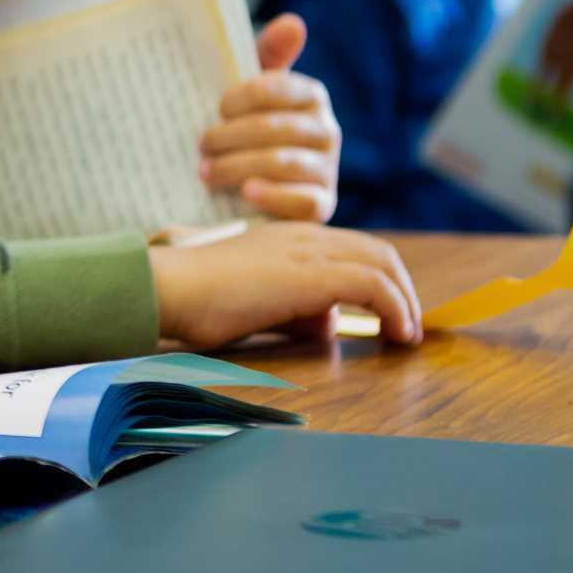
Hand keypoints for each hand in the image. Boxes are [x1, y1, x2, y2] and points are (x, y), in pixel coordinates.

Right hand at [147, 223, 421, 348]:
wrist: (166, 288)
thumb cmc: (194, 301)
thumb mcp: (255, 303)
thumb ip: (294, 309)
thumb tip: (329, 323)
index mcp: (286, 238)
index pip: (351, 248)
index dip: (380, 280)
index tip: (387, 315)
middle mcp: (302, 237)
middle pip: (377, 252)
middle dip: (402, 290)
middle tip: (406, 327)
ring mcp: (307, 252)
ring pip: (382, 262)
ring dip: (405, 301)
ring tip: (406, 335)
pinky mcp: (310, 275)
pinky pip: (372, 284)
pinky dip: (396, 308)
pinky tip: (396, 333)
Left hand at [199, 15, 343, 222]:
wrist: (251, 187)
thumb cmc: (247, 129)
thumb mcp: (251, 92)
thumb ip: (266, 55)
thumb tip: (293, 22)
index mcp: (310, 95)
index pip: (276, 87)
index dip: (241, 97)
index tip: (217, 107)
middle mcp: (326, 130)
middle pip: (275, 128)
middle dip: (230, 137)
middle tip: (201, 145)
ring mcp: (327, 169)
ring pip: (283, 163)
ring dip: (237, 166)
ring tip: (205, 172)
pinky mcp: (322, 205)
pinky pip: (303, 200)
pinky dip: (271, 195)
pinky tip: (244, 193)